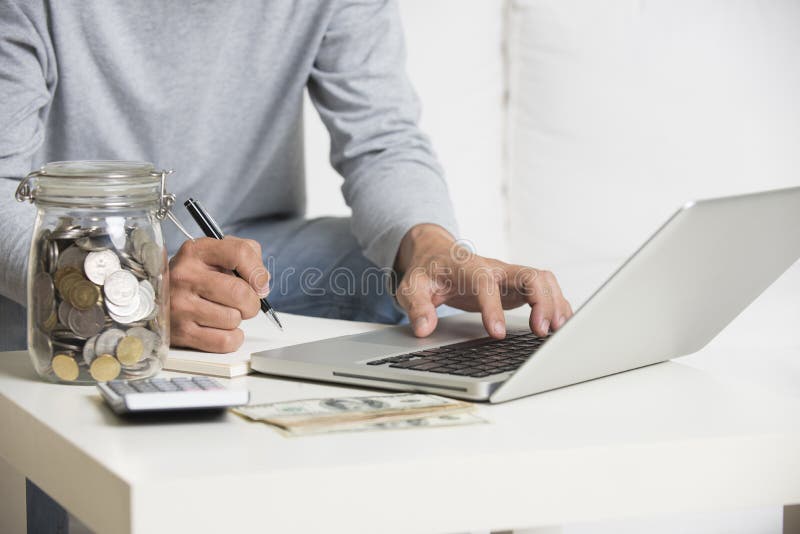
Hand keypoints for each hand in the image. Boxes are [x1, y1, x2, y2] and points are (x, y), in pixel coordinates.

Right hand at [169, 236, 269, 351]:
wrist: (157, 298)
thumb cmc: (195, 277)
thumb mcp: (215, 254)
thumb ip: (245, 255)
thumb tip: (262, 282)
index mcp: (196, 251)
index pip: (240, 253)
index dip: (258, 272)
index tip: (260, 284)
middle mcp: (184, 276)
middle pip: (240, 292)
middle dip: (251, 302)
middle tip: (243, 303)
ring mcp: (180, 305)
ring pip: (234, 319)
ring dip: (237, 319)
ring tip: (223, 312)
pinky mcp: (180, 333)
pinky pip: (225, 341)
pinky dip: (232, 338)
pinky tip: (221, 328)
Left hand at [394, 224, 572, 338]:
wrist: (438, 255)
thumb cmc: (428, 271)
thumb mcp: (412, 287)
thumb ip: (417, 306)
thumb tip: (423, 328)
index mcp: (468, 268)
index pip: (485, 283)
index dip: (493, 308)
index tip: (498, 333)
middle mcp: (494, 269)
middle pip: (527, 275)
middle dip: (541, 302)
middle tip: (542, 331)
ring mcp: (509, 276)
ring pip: (542, 280)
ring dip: (554, 303)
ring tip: (556, 332)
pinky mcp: (517, 286)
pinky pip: (544, 289)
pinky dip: (556, 304)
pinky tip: (560, 325)